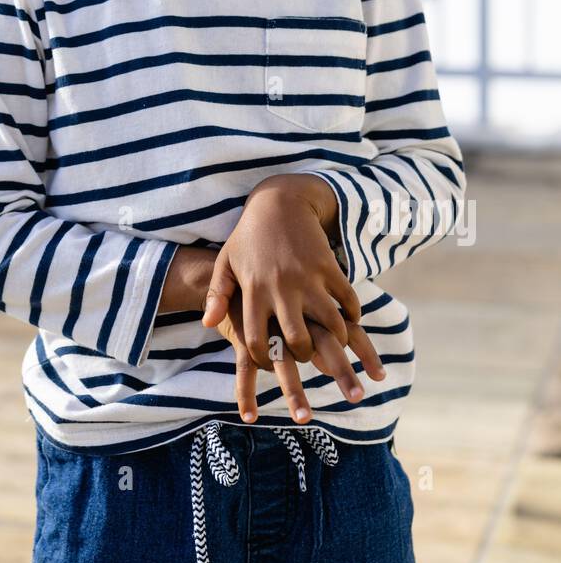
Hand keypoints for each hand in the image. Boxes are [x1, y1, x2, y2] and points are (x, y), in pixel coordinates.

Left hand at [202, 176, 359, 363]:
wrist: (279, 201)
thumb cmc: (248, 236)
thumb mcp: (226, 262)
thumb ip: (217, 295)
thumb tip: (208, 324)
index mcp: (253, 291)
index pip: (257, 342)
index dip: (264, 360)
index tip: (270, 361)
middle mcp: (281, 288)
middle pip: (297, 340)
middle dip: (303, 355)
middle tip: (304, 353)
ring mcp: (307, 277)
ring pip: (329, 323)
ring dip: (335, 339)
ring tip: (333, 341)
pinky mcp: (327, 266)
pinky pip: (347, 299)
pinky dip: (353, 313)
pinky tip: (349, 318)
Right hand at [213, 294, 385, 424]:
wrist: (234, 261)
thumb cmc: (273, 280)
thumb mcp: (300, 295)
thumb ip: (318, 323)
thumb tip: (333, 359)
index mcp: (314, 304)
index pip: (347, 330)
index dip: (365, 352)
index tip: (381, 377)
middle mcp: (296, 315)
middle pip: (324, 346)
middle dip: (342, 372)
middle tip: (357, 398)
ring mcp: (268, 326)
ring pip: (283, 363)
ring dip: (294, 391)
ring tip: (303, 419)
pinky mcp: (243, 334)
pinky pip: (244, 367)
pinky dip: (246, 392)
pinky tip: (250, 416)